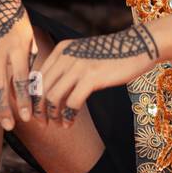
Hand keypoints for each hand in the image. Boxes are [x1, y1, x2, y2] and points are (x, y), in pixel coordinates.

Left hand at [34, 21, 159, 124]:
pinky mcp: (92, 77)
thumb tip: (50, 95)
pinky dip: (68, 116)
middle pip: (41, 88)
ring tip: (58, 125)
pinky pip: (71, 102)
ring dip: (53, 115)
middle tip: (43, 123)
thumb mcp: (84, 57)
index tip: (36, 113)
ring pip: (53, 97)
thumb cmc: (111, 56)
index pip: (37, 76)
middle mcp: (65, 56)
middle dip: (39, 109)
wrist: (138, 47)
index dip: (32, 97)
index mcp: (61, 50)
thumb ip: (66, 70)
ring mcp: (78, 66)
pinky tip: (70, 123)